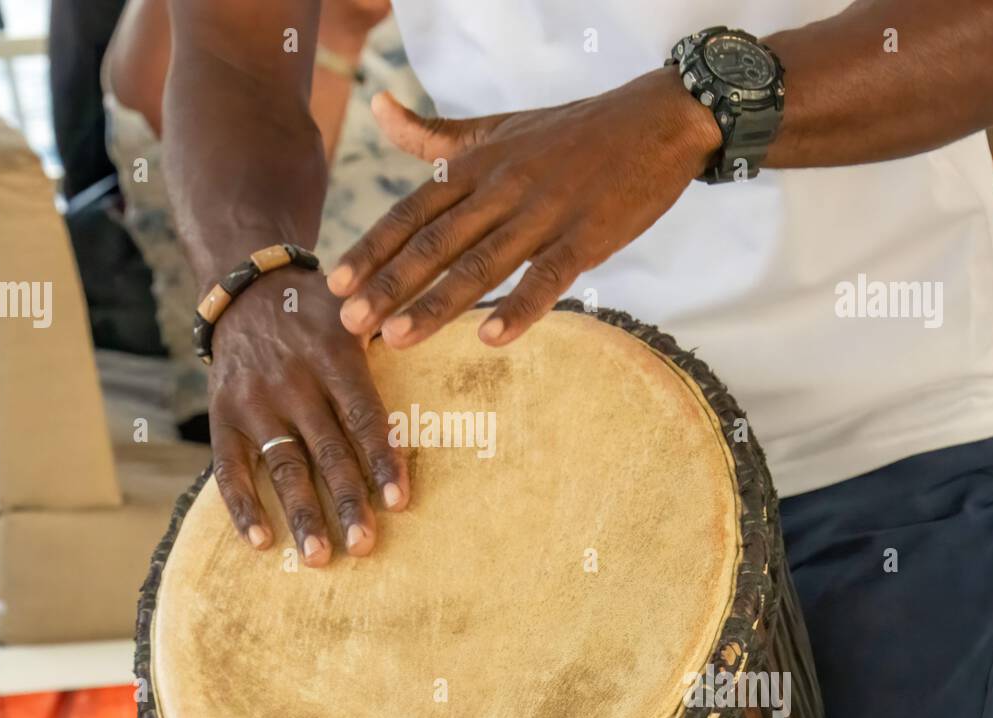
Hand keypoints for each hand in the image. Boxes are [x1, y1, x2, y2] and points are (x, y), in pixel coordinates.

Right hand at [206, 269, 408, 566]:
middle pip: (326, 451)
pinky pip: (229, 468)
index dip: (381, 460)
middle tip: (364, 546)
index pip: (363, 415)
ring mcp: (255, 402)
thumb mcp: (354, 309)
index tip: (397, 502)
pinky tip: (262, 542)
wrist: (244, 289)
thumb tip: (440, 341)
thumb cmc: (316, 309)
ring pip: (283, 466)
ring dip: (301, 513)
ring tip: (318, 557)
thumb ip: (390, 333)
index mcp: (335, 356)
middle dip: (345, 501)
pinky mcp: (222, 416)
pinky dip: (242, 507)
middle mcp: (294, 382)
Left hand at [326, 68, 721, 346]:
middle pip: (436, 242)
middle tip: (350, 323)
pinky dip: (521, 306)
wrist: (656, 119)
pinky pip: (549, 275)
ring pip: (483, 263)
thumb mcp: (496, 128)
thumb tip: (376, 105)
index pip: (412, 210)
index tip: (335, 282)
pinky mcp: (589, 235)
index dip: (373, 246)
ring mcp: (546, 212)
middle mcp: (502, 188)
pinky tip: (491, 338)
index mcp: (477, 166)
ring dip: (437, 303)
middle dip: (389, 284)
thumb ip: (434, 134)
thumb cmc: (570, 132)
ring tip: (399, 338)